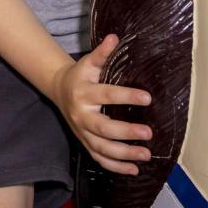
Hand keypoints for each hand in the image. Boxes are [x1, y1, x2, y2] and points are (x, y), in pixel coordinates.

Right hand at [50, 35, 152, 174]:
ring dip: (124, 154)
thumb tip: (115, 37)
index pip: (107, 95)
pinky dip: (115, 166)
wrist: (59, 90)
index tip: (148, 98)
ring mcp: (82, 132)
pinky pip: (99, 158)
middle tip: (148, 133)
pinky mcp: (84, 142)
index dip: (127, 96)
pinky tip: (134, 170)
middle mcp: (81, 115)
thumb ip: (102, 53)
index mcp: (84, 92)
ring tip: (146, 155)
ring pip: (102, 148)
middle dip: (126, 132)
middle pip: (103, 128)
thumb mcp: (89, 63)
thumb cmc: (80, 75)